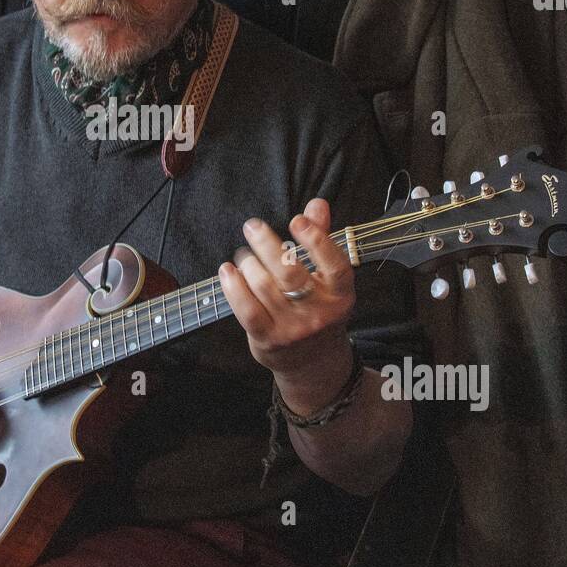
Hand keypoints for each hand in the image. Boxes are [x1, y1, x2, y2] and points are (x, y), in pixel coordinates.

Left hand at [217, 198, 354, 382]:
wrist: (312, 362)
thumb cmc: (317, 309)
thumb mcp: (327, 279)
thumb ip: (322, 239)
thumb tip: (317, 204)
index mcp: (339, 294)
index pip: (335, 265)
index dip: (317, 241)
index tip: (297, 220)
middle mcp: (318, 312)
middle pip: (290, 273)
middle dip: (267, 245)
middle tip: (252, 226)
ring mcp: (293, 328)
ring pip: (265, 287)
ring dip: (248, 263)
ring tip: (243, 254)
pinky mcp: (268, 339)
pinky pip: (247, 310)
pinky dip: (233, 287)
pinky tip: (227, 271)